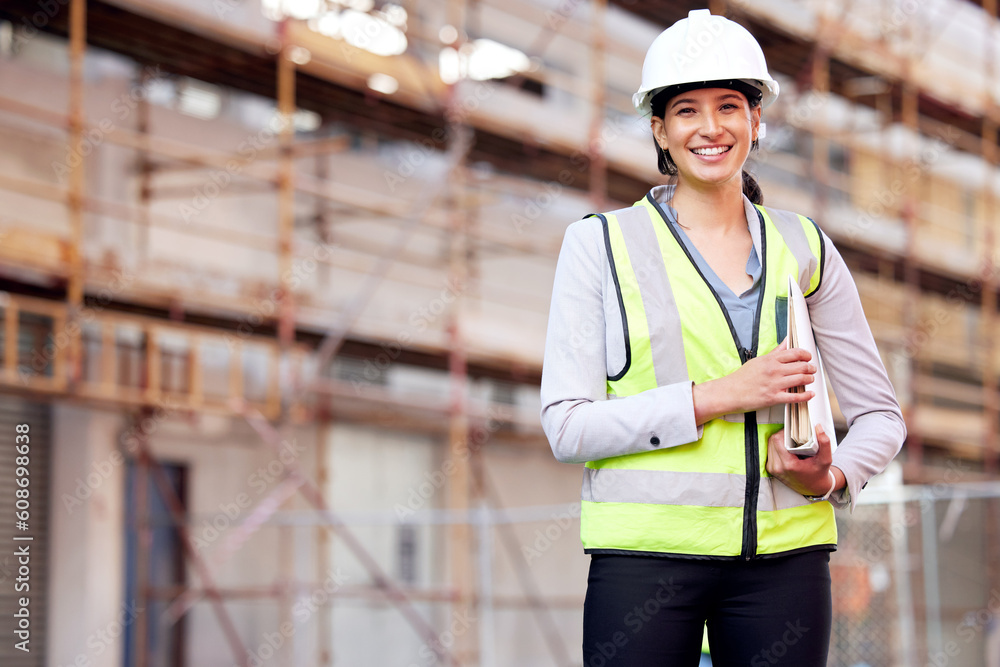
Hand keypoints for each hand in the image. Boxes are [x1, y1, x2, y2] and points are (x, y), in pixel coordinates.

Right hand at [693, 338, 815, 422]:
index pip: (794, 353)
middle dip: (810, 367)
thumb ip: (775, 352)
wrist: (730, 392)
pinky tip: (810, 394)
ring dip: (810, 379)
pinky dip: (805, 396)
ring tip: (810, 379)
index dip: (806, 354)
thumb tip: (786, 341)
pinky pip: (795, 397)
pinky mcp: (774, 398)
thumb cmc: (742, 377)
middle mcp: (774, 371)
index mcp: (770, 360)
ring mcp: (774, 384)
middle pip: (801, 366)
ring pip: (801, 379)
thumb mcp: (759, 360)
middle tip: (812, 369)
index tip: (808, 357)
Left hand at [766, 424, 842, 496]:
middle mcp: (778, 467)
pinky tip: (787, 448)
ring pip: (770, 446)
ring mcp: (773, 469)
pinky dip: (777, 447)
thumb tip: (818, 428)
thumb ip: (824, 443)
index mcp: (789, 465)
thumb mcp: (825, 459)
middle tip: (793, 435)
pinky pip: (770, 452)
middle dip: (782, 436)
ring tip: (791, 442)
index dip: (784, 432)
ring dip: (779, 441)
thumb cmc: (819, 473)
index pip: (777, 440)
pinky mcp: (771, 469)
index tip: (793, 432)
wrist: (814, 487)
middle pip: (772, 441)